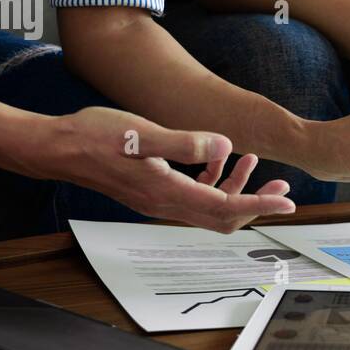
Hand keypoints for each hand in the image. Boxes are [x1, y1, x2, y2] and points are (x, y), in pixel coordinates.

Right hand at [25, 107, 294, 231]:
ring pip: (209, 206)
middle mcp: (166, 203)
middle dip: (257, 202)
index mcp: (168, 193)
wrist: (61, 148)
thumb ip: (186, 143)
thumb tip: (225, 147)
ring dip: (236, 188)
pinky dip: (211, 180)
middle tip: (283, 186)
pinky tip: (218, 157)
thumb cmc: (97, 137)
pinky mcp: (152, 191)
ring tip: (255, 163)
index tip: (288, 202)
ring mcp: (158, 200)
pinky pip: (192, 194)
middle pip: (223, 215)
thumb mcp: (145, 135)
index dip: (260, 204)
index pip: (226, 208)